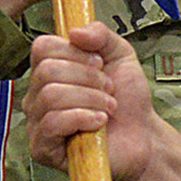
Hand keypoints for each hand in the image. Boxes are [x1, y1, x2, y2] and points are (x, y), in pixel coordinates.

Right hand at [26, 24, 180, 180]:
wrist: (142, 137)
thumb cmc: (128, 101)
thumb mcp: (121, 55)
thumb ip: (101, 34)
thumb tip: (74, 31)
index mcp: (51, 71)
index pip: (42, 47)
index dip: (74, 52)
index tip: (99, 63)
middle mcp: (38, 95)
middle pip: (47, 71)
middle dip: (88, 78)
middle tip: (108, 90)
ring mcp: (37, 122)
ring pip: (50, 96)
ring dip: (90, 99)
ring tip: (107, 108)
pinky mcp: (42, 148)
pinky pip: (52, 123)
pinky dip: (82, 118)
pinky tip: (98, 123)